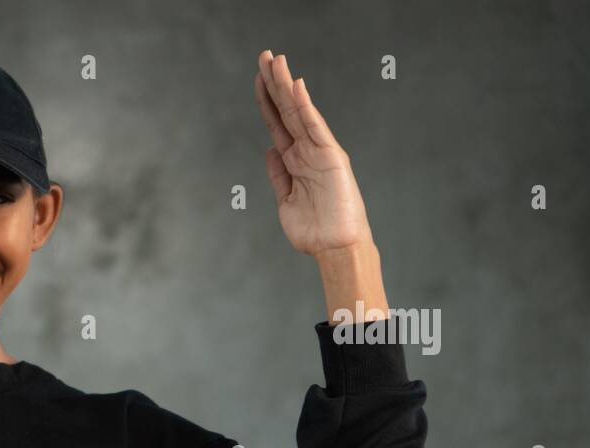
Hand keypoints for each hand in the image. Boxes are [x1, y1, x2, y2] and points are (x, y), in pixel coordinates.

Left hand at [254, 50, 372, 256]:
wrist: (334, 248)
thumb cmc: (314, 229)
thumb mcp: (286, 200)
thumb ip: (279, 174)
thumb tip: (270, 149)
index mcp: (295, 160)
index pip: (278, 122)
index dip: (267, 100)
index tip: (257, 78)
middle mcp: (307, 150)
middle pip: (287, 110)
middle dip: (274, 83)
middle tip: (264, 55)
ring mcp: (319, 151)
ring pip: (299, 111)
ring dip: (286, 85)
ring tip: (276, 61)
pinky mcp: (331, 156)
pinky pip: (315, 126)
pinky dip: (305, 106)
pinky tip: (295, 86)